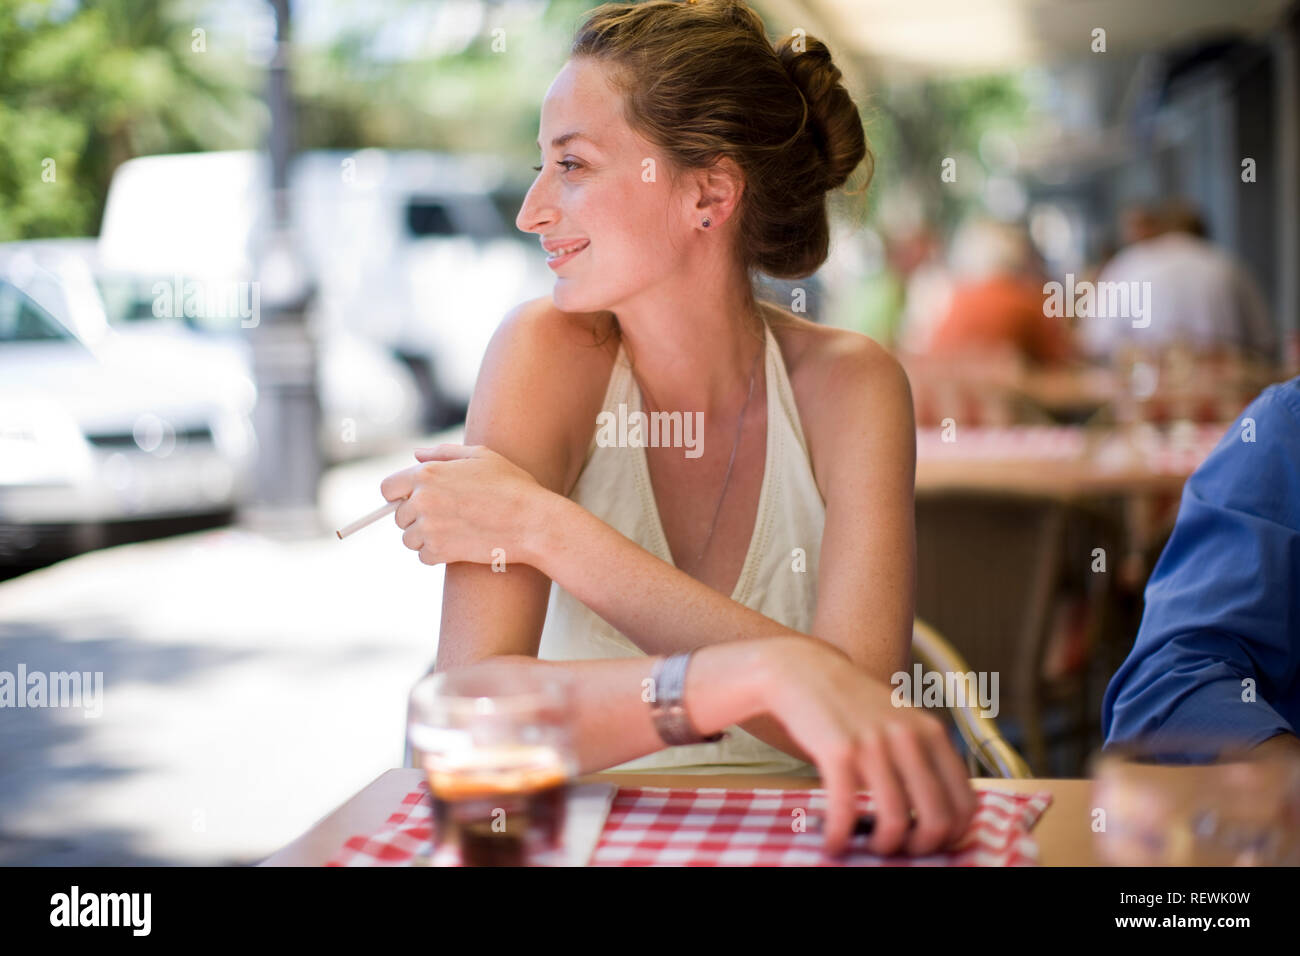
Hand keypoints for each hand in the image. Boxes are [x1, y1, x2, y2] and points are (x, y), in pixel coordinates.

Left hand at [378, 443, 542, 566]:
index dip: (397, 495)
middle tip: (447, 516)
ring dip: (426, 537)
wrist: (531, 521)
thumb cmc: (512, 485)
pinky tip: (459, 544)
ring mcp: (429, 528)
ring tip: (455, 530)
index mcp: (427, 473)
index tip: (412, 500)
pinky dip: (437, 554)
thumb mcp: (481, 456)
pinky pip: (424, 556)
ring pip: (410, 539)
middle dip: (417, 517)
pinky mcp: (440, 552)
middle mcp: (422, 500)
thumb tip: (417, 455)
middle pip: (399, 516)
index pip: (387, 488)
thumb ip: (443, 453)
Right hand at [755, 636, 977, 857]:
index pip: (965, 801)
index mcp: (931, 732)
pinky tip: (833, 842)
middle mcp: (908, 737)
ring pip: (896, 821)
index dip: (952, 835)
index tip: (931, 844)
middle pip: (938, 819)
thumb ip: (922, 756)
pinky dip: (841, 837)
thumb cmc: (850, 704)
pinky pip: (847, 810)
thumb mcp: (900, 720)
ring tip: (864, 847)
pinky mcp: (838, 750)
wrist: (803, 670)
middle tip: (898, 852)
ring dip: (881, 848)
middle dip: (920, 848)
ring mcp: (874, 743)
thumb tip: (937, 813)